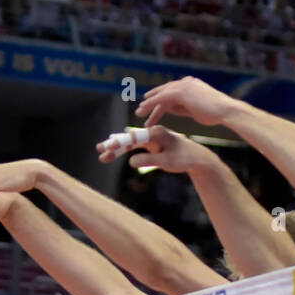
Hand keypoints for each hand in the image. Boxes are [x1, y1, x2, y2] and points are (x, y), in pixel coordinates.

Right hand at [96, 125, 210, 173]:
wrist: (196, 157)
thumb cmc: (184, 159)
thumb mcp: (167, 162)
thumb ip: (149, 160)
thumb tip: (131, 162)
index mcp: (157, 133)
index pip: (134, 137)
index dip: (120, 143)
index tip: (108, 148)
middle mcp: (152, 132)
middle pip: (129, 139)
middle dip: (114, 145)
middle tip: (99, 150)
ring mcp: (151, 138)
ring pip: (131, 143)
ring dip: (117, 149)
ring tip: (102, 155)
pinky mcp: (152, 144)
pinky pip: (136, 146)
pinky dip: (125, 150)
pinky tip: (113, 152)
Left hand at [136, 76, 238, 127]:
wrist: (225, 111)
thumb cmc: (215, 113)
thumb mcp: (195, 109)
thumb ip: (182, 107)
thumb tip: (169, 108)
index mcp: (191, 85)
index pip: (171, 93)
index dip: (159, 100)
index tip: (150, 108)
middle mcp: (186, 82)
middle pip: (164, 93)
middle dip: (151, 102)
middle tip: (140, 111)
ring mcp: (184, 85)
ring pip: (161, 95)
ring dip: (149, 104)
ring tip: (139, 113)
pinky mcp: (181, 92)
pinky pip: (162, 98)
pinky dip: (151, 104)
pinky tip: (143, 109)